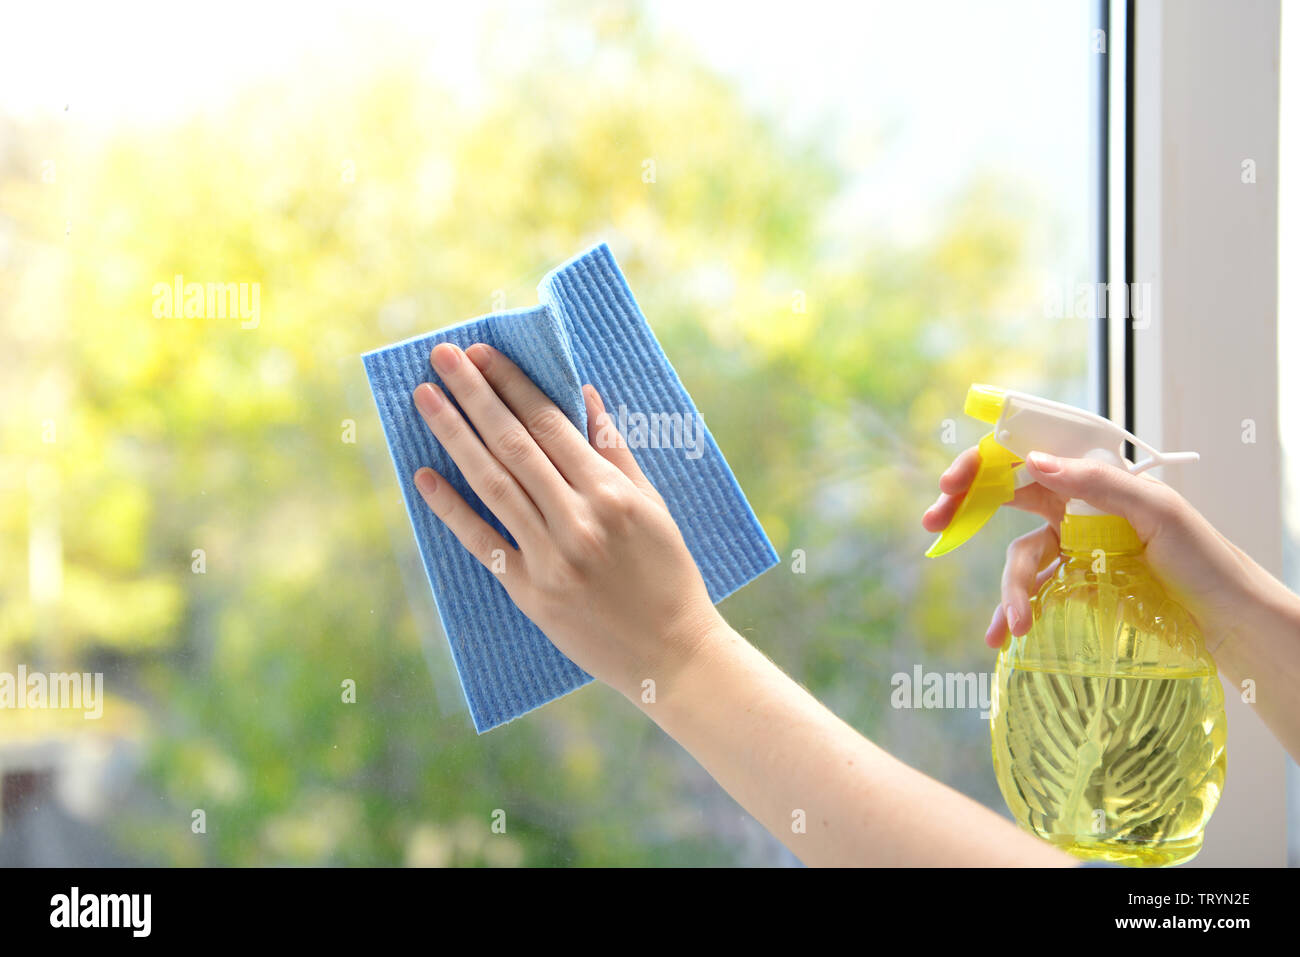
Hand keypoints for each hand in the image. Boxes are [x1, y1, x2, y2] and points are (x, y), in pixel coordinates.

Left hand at [410, 341, 722, 701]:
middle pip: (513, 445)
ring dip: (455, 437)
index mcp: (611, 493)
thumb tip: (585, 397)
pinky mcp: (530, 593)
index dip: (512, 385)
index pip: (550, 425)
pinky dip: (451, 510)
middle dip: (475, 395)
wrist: (671, 655)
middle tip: (442, 357)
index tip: (482, 354)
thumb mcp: (654, 507)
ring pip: (492, 484)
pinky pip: (483, 543)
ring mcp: (550, 558)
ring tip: (425, 399)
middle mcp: (577, 520)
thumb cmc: (669, 575)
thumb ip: (616, 451)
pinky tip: (424, 477)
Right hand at [921, 447, 1275, 655]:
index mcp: (1092, 480)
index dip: (983, 463)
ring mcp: (1073, 548)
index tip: (952, 483)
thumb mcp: (1159, 512)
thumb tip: (1035, 461)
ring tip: (1015, 628)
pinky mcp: (1075, 586)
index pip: (1026, 456)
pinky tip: (1003, 636)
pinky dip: (1013, 612)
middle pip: (1006, 497)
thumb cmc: (1204, 559)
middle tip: (934, 523)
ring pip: (1019, 559)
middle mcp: (1077, 507)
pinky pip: (1033, 593)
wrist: (1229, 620)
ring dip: (1009, 591)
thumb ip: (1099, 483)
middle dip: (966, 506)